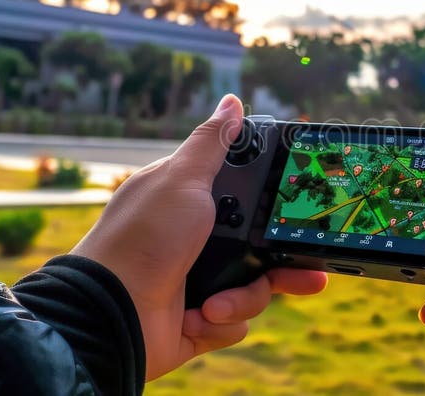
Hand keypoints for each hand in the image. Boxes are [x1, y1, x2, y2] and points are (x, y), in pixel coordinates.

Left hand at [71, 95, 327, 379]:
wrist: (114, 315)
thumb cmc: (145, 239)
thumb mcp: (182, 179)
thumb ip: (212, 142)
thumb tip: (231, 101)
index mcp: (191, 204)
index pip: (247, 198)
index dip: (275, 207)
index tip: (300, 213)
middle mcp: (197, 242)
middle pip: (262, 248)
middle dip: (283, 265)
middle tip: (311, 272)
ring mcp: (199, 282)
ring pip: (255, 289)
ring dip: (242, 298)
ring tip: (214, 305)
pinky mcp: (199, 321)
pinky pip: (236, 321)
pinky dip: (221, 321)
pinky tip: (197, 318)